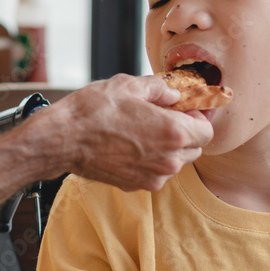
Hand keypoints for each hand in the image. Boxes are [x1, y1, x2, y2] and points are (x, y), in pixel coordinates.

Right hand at [41, 74, 213, 190]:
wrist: (62, 140)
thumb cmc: (93, 111)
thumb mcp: (129, 85)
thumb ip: (159, 88)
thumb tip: (173, 94)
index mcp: (174, 133)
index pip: (207, 131)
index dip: (197, 119)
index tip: (183, 111)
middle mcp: (168, 160)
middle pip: (194, 149)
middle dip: (184, 133)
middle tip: (162, 118)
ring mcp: (153, 177)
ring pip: (175, 163)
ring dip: (167, 149)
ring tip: (141, 132)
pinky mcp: (136, 186)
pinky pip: (155, 173)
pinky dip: (150, 161)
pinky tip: (129, 145)